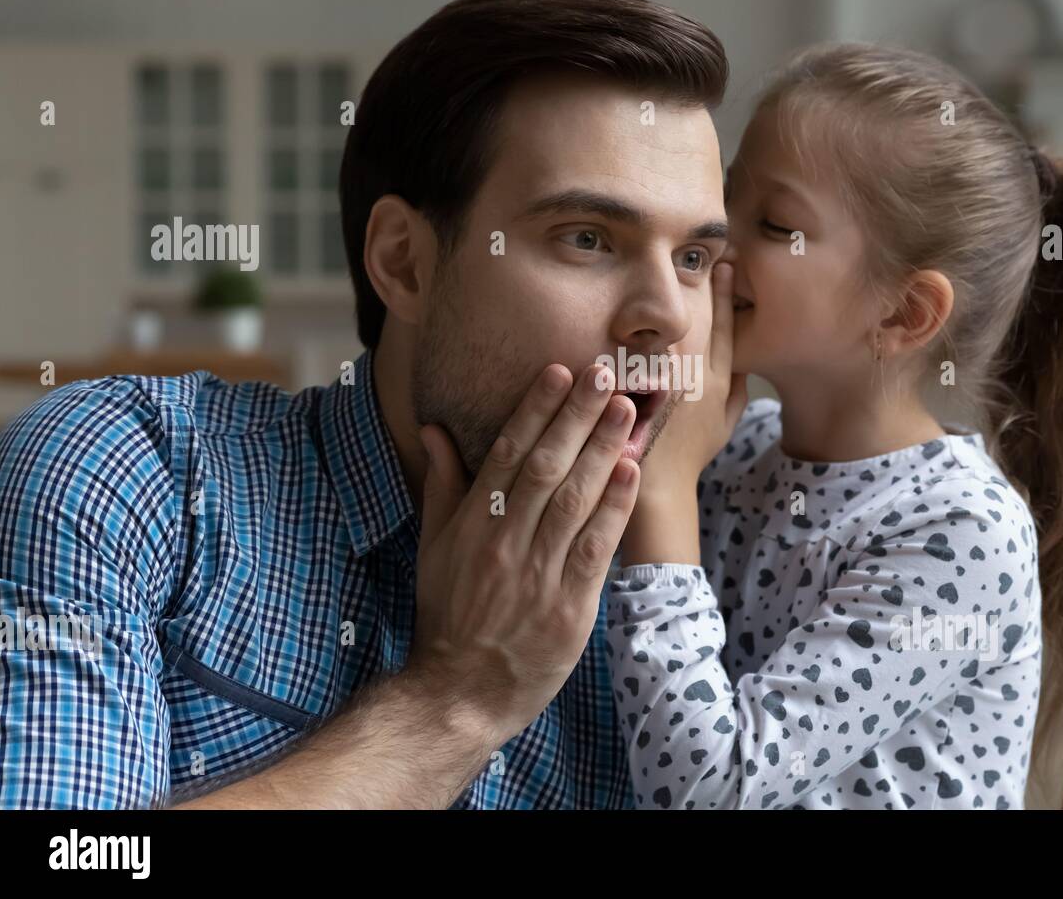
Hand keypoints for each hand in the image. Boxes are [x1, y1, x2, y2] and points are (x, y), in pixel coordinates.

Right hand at [410, 363, 640, 743]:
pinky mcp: (568, 605)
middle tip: (607, 374)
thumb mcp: (433, 547)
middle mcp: (505, 541)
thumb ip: (442, 486)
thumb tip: (434, 429)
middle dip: (578, 415)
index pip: (507, 453)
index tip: (559, 371)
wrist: (459, 692)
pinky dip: (613, 508)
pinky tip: (630, 473)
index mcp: (473, 523)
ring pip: (575, 499)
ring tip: (627, 409)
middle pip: (547, 466)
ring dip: (603, 450)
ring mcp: (537, 572)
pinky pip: (594, 547)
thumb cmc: (448, 614)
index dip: (535, 409)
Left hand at [636, 261, 747, 505]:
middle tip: (700, 248)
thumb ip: (737, 392)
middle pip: (700, 316)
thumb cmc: (688, 456)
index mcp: (720, 381)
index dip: (727, 293)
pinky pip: (631, 346)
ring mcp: (664, 379)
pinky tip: (621, 297)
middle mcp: (696, 374)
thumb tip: (743, 360)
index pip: (726, 327)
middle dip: (702, 281)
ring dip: (663, 293)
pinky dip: (628, 322)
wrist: (656, 488)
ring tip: (659, 261)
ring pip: (666, 325)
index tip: (725, 262)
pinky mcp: (636, 387)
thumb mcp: (724, 425)